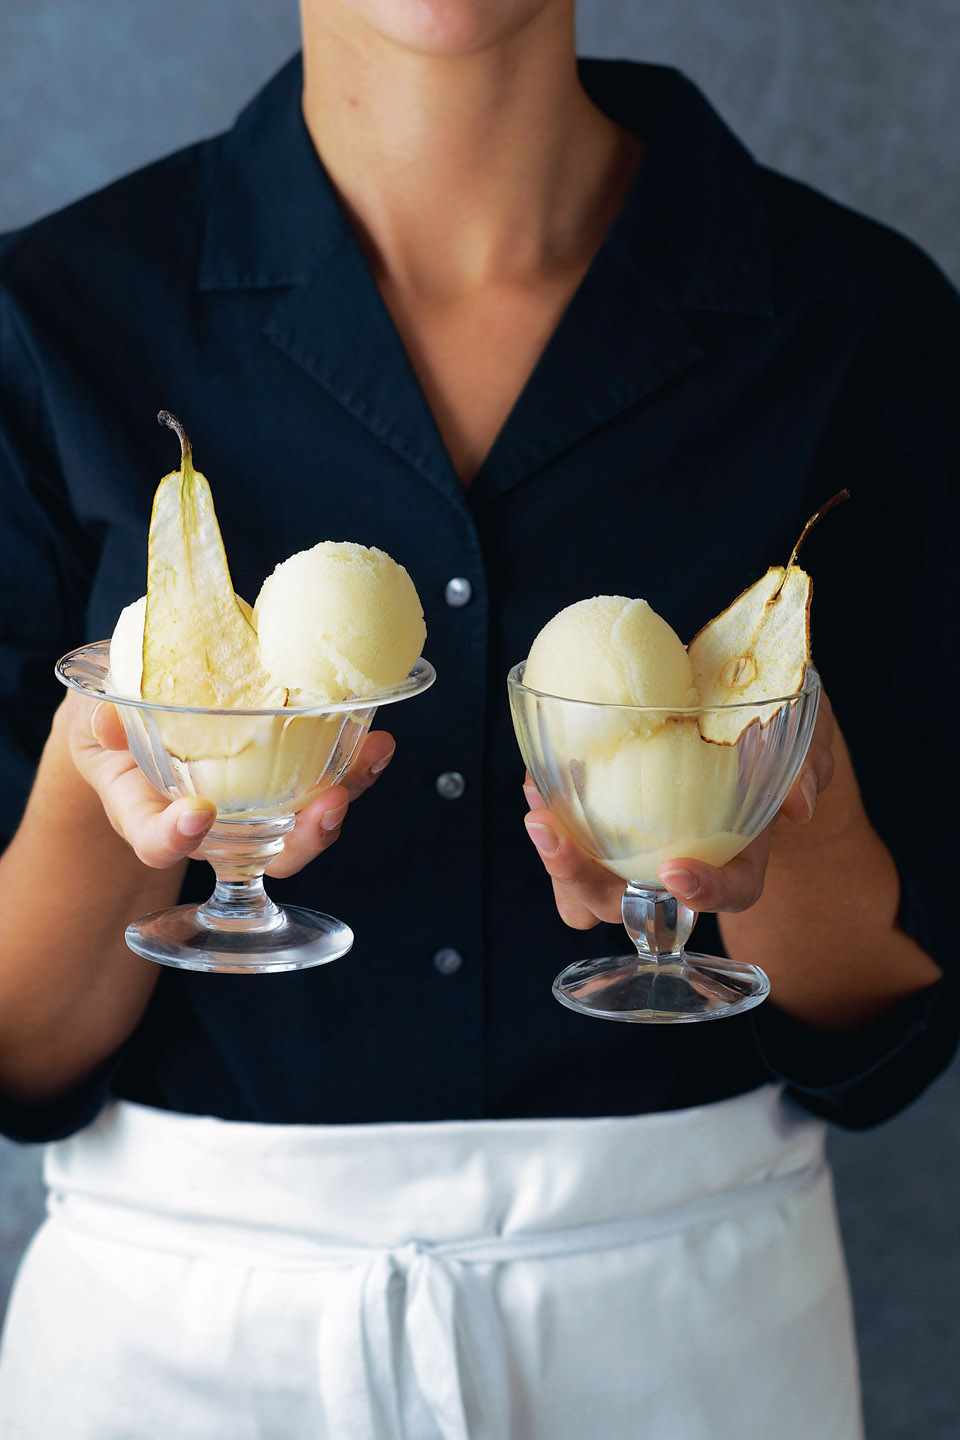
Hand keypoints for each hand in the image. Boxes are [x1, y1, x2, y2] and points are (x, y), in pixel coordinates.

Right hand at [64, 691, 395, 873]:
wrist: (144, 707)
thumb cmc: (113, 721)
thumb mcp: (93, 719)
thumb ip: (100, 722)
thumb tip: (108, 719)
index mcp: (149, 814)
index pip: (157, 843)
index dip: (173, 838)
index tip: (195, 817)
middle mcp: (211, 824)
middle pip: (259, 854)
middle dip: (299, 842)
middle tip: (324, 810)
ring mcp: (254, 804)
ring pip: (303, 823)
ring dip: (343, 797)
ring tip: (371, 759)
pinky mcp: (289, 775)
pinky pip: (326, 782)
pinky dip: (356, 766)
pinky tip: (377, 743)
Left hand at [523, 690, 836, 927]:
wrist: (732, 696)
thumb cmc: (773, 714)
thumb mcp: (805, 725)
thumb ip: (809, 757)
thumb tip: (799, 803)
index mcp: (741, 849)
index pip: (731, 891)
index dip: (705, 893)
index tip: (675, 871)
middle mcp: (682, 859)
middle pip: (633, 907)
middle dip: (589, 885)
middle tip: (555, 834)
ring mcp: (636, 846)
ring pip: (589, 891)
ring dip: (558, 865)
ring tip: (539, 814)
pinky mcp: (600, 818)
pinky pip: (569, 840)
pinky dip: (549, 819)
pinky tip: (538, 782)